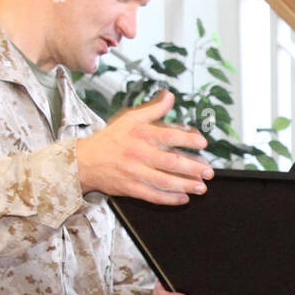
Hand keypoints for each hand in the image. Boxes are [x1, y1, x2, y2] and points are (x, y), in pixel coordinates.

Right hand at [75, 90, 211, 203]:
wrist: (85, 161)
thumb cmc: (111, 139)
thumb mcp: (130, 118)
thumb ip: (153, 109)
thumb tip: (170, 96)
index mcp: (141, 135)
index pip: (169, 136)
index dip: (188, 140)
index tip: (202, 143)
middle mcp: (139, 154)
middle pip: (171, 162)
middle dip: (193, 168)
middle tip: (209, 172)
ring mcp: (135, 173)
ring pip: (165, 181)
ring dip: (186, 185)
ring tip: (201, 187)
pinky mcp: (131, 188)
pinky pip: (154, 195)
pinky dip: (170, 199)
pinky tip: (183, 198)